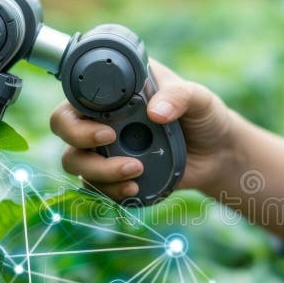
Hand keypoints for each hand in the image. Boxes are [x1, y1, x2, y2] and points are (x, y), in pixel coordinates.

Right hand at [50, 60, 236, 199]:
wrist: (218, 155)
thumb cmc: (206, 117)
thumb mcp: (199, 98)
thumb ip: (180, 96)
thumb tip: (156, 112)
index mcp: (117, 91)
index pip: (77, 94)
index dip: (79, 110)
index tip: (108, 127)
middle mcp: (104, 117)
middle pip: (64, 128)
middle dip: (79, 140)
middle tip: (111, 141)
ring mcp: (107, 147)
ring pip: (75, 161)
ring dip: (99, 171)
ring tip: (136, 171)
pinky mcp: (116, 174)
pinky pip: (96, 187)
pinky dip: (110, 191)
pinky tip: (134, 188)